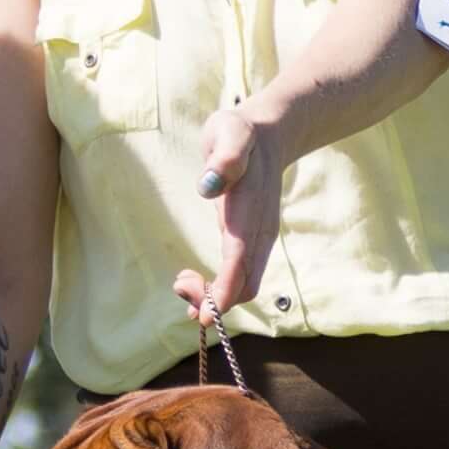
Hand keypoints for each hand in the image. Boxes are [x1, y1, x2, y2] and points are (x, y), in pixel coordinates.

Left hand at [170, 105, 282, 319]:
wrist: (269, 133)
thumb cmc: (241, 132)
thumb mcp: (230, 133)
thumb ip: (225, 157)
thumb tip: (210, 184)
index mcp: (252, 215)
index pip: (241, 266)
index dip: (222, 296)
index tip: (200, 315)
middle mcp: (260, 235)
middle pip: (243, 288)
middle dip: (213, 301)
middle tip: (179, 284)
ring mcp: (259, 240)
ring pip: (243, 287)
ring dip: (214, 297)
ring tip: (182, 282)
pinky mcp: (252, 241)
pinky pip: (240, 277)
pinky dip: (219, 289)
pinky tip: (195, 285)